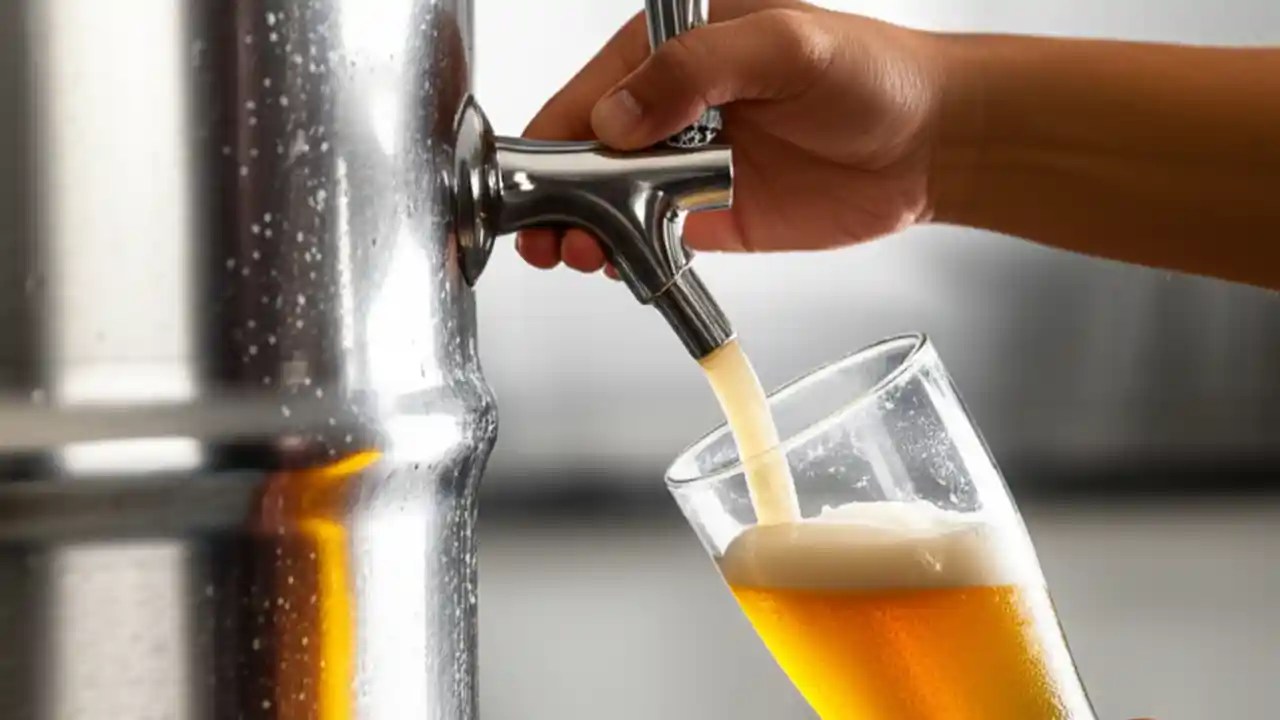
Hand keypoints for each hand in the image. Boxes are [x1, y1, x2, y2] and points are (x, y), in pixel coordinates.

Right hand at [517, 0, 943, 274]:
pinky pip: (654, 239)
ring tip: (577, 255)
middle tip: (544, 234)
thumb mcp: (783, 45)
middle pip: (587, 155)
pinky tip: (615, 267)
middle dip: (557, 195)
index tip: (531, 180)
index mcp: (672, 51)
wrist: (932, 143)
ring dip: (586, 230)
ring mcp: (687, 167)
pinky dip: (628, 256)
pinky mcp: (712, 218)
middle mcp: (670, 109)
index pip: (590, 93)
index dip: (554, 138)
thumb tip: (616, 116)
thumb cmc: (870, 72)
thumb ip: (696, 70)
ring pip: (611, 203)